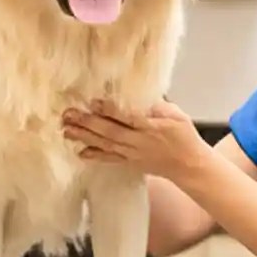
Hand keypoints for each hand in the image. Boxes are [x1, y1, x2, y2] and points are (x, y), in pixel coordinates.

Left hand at [61, 99, 212, 182]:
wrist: (188, 165)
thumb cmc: (184, 135)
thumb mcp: (177, 114)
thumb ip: (157, 105)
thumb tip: (137, 90)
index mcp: (153, 126)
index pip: (128, 117)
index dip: (110, 110)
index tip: (93, 102)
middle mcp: (140, 141)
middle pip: (111, 132)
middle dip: (89, 123)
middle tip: (69, 114)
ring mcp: (133, 154)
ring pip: (107, 145)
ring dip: (86, 138)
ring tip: (67, 130)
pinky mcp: (130, 163)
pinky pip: (111, 159)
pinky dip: (96, 156)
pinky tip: (80, 153)